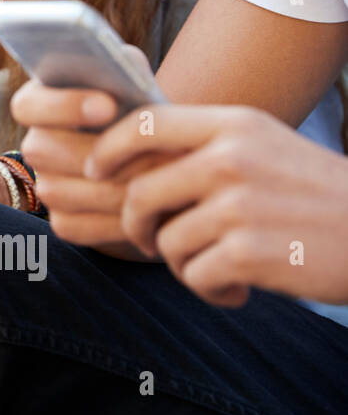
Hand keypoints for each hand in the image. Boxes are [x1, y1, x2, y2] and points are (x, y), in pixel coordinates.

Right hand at [10, 44, 167, 252]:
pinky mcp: (63, 221)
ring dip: (113, 187)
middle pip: (39, 150)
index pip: (26, 105)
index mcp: (42, 105)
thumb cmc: (147, 115)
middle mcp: (37, 145)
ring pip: (59, 190)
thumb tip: (121, 64)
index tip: (109, 106)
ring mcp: (46, 185)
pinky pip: (75, 226)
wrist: (163, 164)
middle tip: (148, 150)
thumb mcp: (137, 86)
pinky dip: (114, 222)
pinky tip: (148, 210)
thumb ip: (124, 68)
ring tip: (161, 179)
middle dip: (97, 152)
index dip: (61, 105)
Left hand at [88, 104, 347, 306]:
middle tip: (155, 242)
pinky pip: (194, 275)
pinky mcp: (250, 251)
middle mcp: (231, 158)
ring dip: (184, 265)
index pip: (143, 124)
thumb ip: (206, 144)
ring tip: (219, 268)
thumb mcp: (265, 146)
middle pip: (138, 192)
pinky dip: (211, 290)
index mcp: (233, 125)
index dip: (108, 149)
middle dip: (137, 225)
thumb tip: (127, 154)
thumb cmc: (317, 195)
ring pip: (165, 241)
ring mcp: (240, 204)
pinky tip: (238, 289)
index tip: (97, 171)